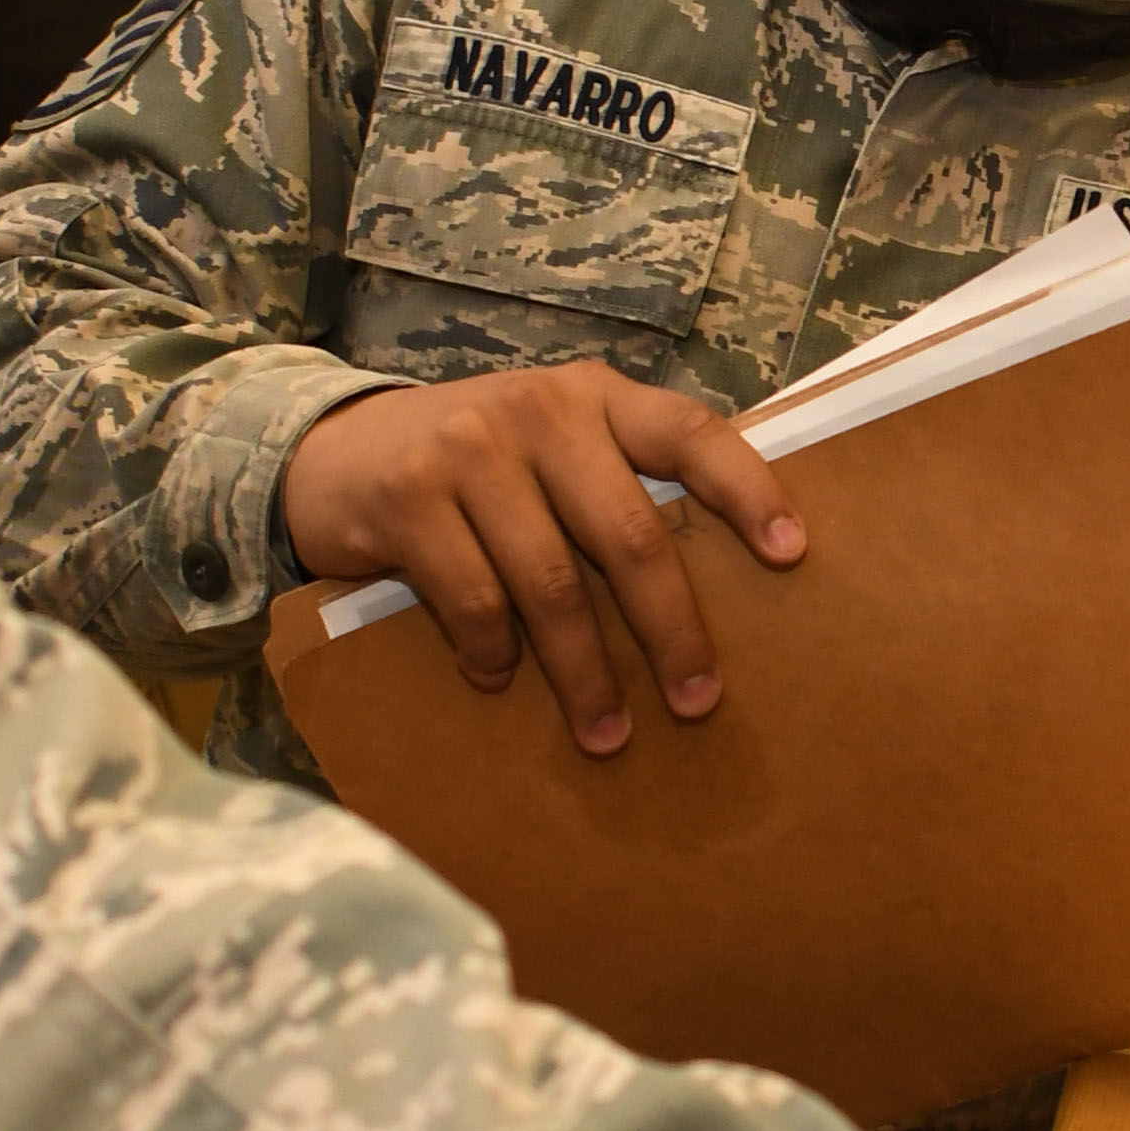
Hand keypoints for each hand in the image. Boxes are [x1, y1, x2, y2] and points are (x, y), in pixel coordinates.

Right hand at [280, 364, 804, 754]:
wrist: (336, 450)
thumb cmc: (475, 466)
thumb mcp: (552, 447)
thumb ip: (617, 483)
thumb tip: (722, 582)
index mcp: (596, 398)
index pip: (691, 434)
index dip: (749, 491)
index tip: (793, 555)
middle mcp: (541, 411)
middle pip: (630, 533)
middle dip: (671, 629)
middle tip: (698, 701)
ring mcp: (470, 448)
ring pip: (552, 583)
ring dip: (585, 673)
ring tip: (607, 732)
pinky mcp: (409, 496)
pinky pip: (474, 600)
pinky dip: (494, 654)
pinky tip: (498, 679)